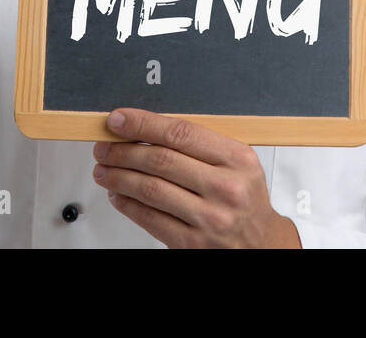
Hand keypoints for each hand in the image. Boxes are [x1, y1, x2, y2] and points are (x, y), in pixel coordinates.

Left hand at [91, 107, 301, 248]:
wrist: (261, 245)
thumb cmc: (243, 198)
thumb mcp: (236, 163)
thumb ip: (200, 145)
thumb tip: (146, 129)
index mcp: (236, 159)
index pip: (180, 132)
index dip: (143, 123)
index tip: (119, 120)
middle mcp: (225, 187)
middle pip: (160, 160)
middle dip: (122, 150)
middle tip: (104, 147)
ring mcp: (209, 218)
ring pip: (150, 189)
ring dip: (118, 176)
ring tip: (104, 170)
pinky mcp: (193, 243)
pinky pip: (150, 218)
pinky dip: (127, 204)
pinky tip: (118, 195)